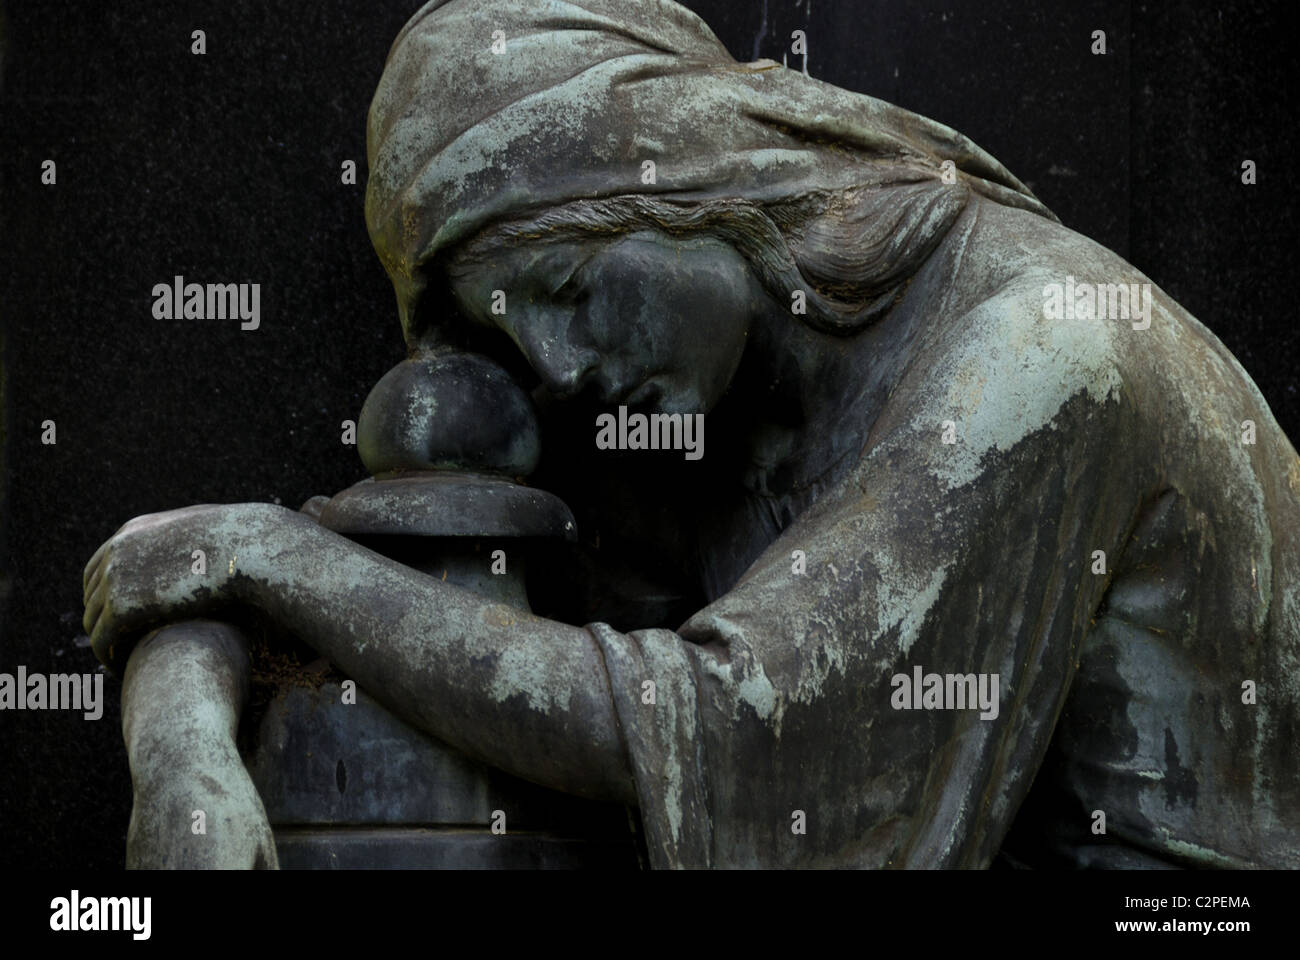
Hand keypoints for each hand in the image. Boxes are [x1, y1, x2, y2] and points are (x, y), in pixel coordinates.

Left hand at [82, 502, 285, 668]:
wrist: (250, 550)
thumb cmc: (241, 540)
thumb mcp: (207, 526)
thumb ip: (189, 535)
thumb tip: (204, 539)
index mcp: (132, 532)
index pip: (98, 569)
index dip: (106, 598)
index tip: (122, 621)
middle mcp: (116, 551)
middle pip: (91, 597)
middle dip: (104, 623)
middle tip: (124, 646)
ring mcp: (115, 578)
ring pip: (93, 622)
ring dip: (107, 644)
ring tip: (127, 662)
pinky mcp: (122, 608)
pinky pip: (103, 640)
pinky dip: (109, 657)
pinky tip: (126, 669)